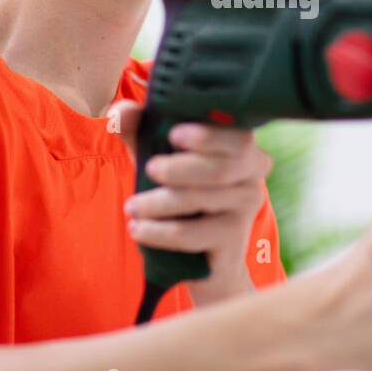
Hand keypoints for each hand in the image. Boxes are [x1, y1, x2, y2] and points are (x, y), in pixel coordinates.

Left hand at [110, 101, 272, 304]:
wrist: (202, 257)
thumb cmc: (181, 192)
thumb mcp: (160, 156)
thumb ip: (140, 130)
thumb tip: (118, 113)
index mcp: (241, 146)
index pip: (236, 136)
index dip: (207, 135)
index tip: (174, 134)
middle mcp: (253, 174)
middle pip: (220, 168)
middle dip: (179, 168)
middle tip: (149, 169)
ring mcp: (246, 208)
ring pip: (200, 200)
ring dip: (159, 203)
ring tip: (131, 207)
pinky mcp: (232, 240)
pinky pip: (192, 234)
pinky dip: (159, 232)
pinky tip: (137, 230)